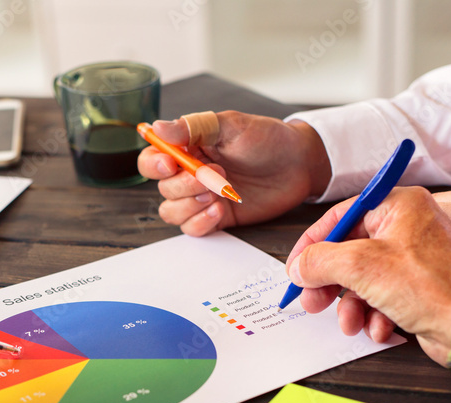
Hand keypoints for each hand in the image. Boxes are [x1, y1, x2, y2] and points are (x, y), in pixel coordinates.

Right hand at [137, 112, 330, 235]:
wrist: (299, 164)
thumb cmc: (267, 139)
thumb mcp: (232, 125)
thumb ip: (194, 126)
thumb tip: (159, 126)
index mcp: (188, 147)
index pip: (152, 158)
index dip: (154, 164)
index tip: (171, 164)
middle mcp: (190, 173)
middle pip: (163, 188)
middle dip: (184, 186)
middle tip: (214, 177)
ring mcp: (202, 197)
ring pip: (172, 211)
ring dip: (190, 206)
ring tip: (217, 195)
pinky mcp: (216, 216)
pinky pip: (192, 228)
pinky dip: (200, 222)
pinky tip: (220, 210)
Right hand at [287, 187, 450, 367]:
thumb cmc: (432, 286)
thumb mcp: (360, 265)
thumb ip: (320, 260)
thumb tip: (300, 266)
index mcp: (398, 206)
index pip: (341, 215)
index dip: (314, 242)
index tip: (296, 266)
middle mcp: (407, 227)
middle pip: (348, 250)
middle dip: (328, 281)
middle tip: (312, 300)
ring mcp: (412, 258)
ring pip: (361, 279)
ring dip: (350, 305)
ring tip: (349, 321)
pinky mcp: (415, 287)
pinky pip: (379, 297)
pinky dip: (372, 314)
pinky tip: (377, 327)